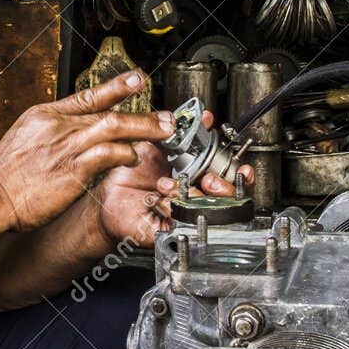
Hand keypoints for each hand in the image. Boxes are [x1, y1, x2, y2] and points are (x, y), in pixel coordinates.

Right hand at [0, 73, 172, 232]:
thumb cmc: (3, 177)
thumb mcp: (23, 141)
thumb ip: (49, 136)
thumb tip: (66, 138)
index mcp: (45, 116)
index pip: (86, 95)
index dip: (115, 86)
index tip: (137, 78)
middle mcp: (59, 126)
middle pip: (108, 111)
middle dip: (141, 112)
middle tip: (166, 114)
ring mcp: (68, 145)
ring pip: (115, 127)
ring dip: (143, 129)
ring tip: (165, 131)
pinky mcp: (75, 168)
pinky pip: (109, 154)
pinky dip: (124, 153)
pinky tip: (134, 157)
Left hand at [91, 112, 253, 247]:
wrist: (106, 192)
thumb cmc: (130, 171)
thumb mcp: (157, 144)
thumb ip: (181, 132)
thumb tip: (202, 117)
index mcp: (199, 176)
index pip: (231, 180)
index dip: (241, 176)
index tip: (242, 169)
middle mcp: (196, 197)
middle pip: (229, 201)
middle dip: (222, 188)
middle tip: (206, 177)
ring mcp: (185, 215)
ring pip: (208, 214)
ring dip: (191, 196)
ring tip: (168, 185)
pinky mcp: (170, 230)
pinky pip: (183, 225)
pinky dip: (172, 210)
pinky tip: (158, 201)